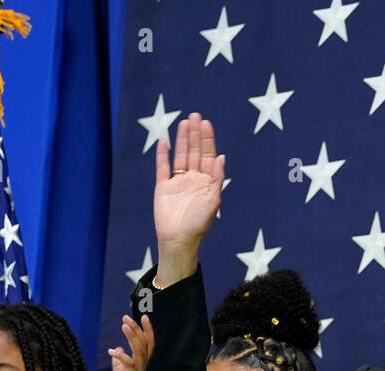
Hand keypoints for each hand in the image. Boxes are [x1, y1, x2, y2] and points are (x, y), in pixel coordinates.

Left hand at [109, 314, 154, 370]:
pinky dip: (123, 357)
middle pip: (144, 344)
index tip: (142, 317)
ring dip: (132, 337)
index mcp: (140, 367)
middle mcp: (143, 368)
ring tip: (124, 325)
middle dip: (136, 329)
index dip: (146, 330)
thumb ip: (119, 365)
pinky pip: (130, 365)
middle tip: (126, 317)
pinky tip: (112, 352)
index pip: (147, 345)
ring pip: (140, 351)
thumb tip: (115, 350)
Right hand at [154, 113, 224, 264]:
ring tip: (184, 122)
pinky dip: (163, 154)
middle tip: (195, 116)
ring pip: (180, 155)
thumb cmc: (198, 224)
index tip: (206, 124)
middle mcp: (193, 179)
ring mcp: (178, 182)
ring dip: (182, 139)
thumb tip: (221, 156)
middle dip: (195, 134)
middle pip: (195, 151)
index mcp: (207, 182)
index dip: (207, 139)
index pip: (208, 156)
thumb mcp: (213, 201)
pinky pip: (162, 167)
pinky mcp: (163, 187)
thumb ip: (217, 178)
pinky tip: (164, 140)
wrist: (178, 240)